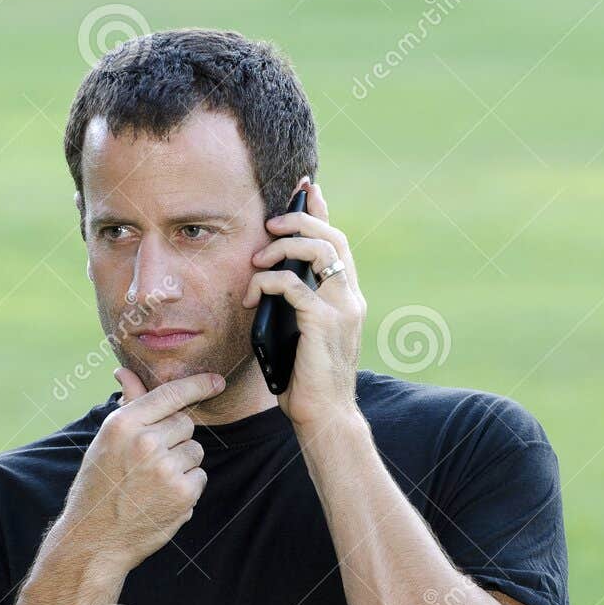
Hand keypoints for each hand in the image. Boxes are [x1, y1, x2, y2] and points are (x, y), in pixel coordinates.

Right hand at [61, 369, 221, 570]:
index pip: (170, 394)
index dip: (197, 385)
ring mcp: (166, 468)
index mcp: (123, 424)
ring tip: (153, 482)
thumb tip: (125, 372)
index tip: (216, 380)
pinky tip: (162, 498)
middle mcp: (146, 442)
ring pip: (195, 451)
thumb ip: (127, 407)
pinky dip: (187, 487)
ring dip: (182, 464)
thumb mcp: (105, 442)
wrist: (95, 538)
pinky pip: (200, 476)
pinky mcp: (184, 493)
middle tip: (150, 461)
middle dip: (175, 439)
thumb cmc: (99, 486)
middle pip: (186, 424)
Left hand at [245, 180, 365, 431]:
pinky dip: (268, 282)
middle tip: (269, 224)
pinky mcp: (323, 322)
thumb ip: (297, 305)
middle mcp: (350, 296)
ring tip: (257, 260)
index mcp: (347, 296)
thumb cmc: (308, 380)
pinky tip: (253, 294)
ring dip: (280, 247)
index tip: (306, 189)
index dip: (321, 211)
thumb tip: (268, 282)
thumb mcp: (303, 333)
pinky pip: (293, 285)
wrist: (326, 416)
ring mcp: (341, 308)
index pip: (338, 241)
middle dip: (297, 221)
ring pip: (316, 251)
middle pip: (330, 237)